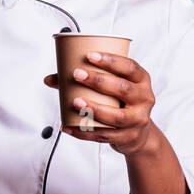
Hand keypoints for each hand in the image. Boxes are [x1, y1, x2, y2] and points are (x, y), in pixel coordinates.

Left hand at [43, 50, 159, 156]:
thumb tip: (49, 79)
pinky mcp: (127, 137)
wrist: (137, 133)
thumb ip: (82, 80)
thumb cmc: (120, 102)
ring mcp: (137, 120)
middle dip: (99, 81)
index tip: (90, 56)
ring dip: (94, 109)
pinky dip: (83, 132)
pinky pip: (103, 135)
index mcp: (141, 80)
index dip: (111, 61)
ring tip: (75, 102)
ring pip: (116, 116)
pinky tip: (68, 127)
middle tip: (77, 75)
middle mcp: (144, 99)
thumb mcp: (110, 87)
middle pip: (123, 89)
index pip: (130, 67)